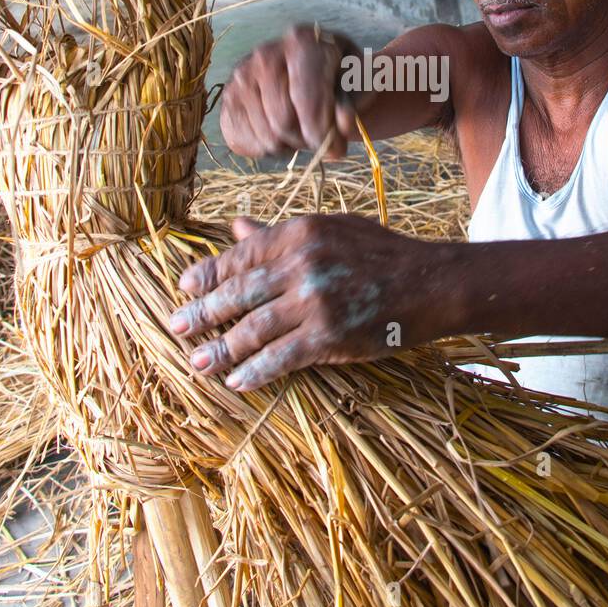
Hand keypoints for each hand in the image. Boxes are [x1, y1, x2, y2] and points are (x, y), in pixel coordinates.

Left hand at [169, 213, 448, 390]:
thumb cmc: (381, 253)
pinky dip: (255, 371)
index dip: (208, 274)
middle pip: (238, 293)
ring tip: (200, 362)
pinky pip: (280, 357)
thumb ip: (279, 232)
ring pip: (253, 329)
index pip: (240, 255)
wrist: (430, 283)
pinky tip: (238, 380)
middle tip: (177, 328)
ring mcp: (314, 302)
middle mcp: (301, 265)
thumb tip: (236, 226)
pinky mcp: (328, 336)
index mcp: (299, 233)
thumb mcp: (331, 229)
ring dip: (222, 349)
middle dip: (203, 314)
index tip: (185, 288)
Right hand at [219, 24, 365, 159]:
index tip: (339, 148)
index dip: (324, 133)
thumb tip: (342, 120)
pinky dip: (270, 148)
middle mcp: (265, 55)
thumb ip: (357, 102)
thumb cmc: (340, 76)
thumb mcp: (360, 82)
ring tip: (303, 130)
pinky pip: (247, 142)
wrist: (312, 69)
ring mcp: (241, 77)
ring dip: (291, 145)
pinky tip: (283, 132)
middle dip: (308, 140)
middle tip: (321, 138)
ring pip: (267, 137)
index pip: (307, 101)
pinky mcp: (228, 100)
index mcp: (302, 42)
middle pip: (284, 122)